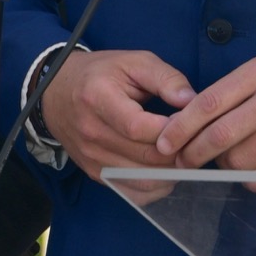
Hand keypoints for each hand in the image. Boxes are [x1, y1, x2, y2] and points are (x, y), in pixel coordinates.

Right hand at [38, 48, 196, 182]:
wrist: (57, 92)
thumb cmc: (101, 73)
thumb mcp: (134, 62)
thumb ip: (166, 79)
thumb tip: (192, 102)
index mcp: (99, 99)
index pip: (138, 127)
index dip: (170, 130)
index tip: (191, 123)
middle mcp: (92, 134)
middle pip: (143, 157)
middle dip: (177, 153)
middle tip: (197, 142)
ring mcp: (92, 159)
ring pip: (141, 180)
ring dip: (170, 173)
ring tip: (186, 156)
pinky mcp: (95, 174)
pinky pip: (130, 192)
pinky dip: (154, 188)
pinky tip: (168, 172)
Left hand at [154, 54, 255, 170]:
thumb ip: (235, 92)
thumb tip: (192, 121)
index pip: (209, 102)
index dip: (181, 126)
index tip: (163, 141)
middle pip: (219, 136)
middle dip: (191, 153)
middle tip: (181, 159)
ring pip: (238, 162)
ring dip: (223, 165)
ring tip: (225, 158)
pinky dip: (248, 178)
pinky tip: (252, 167)